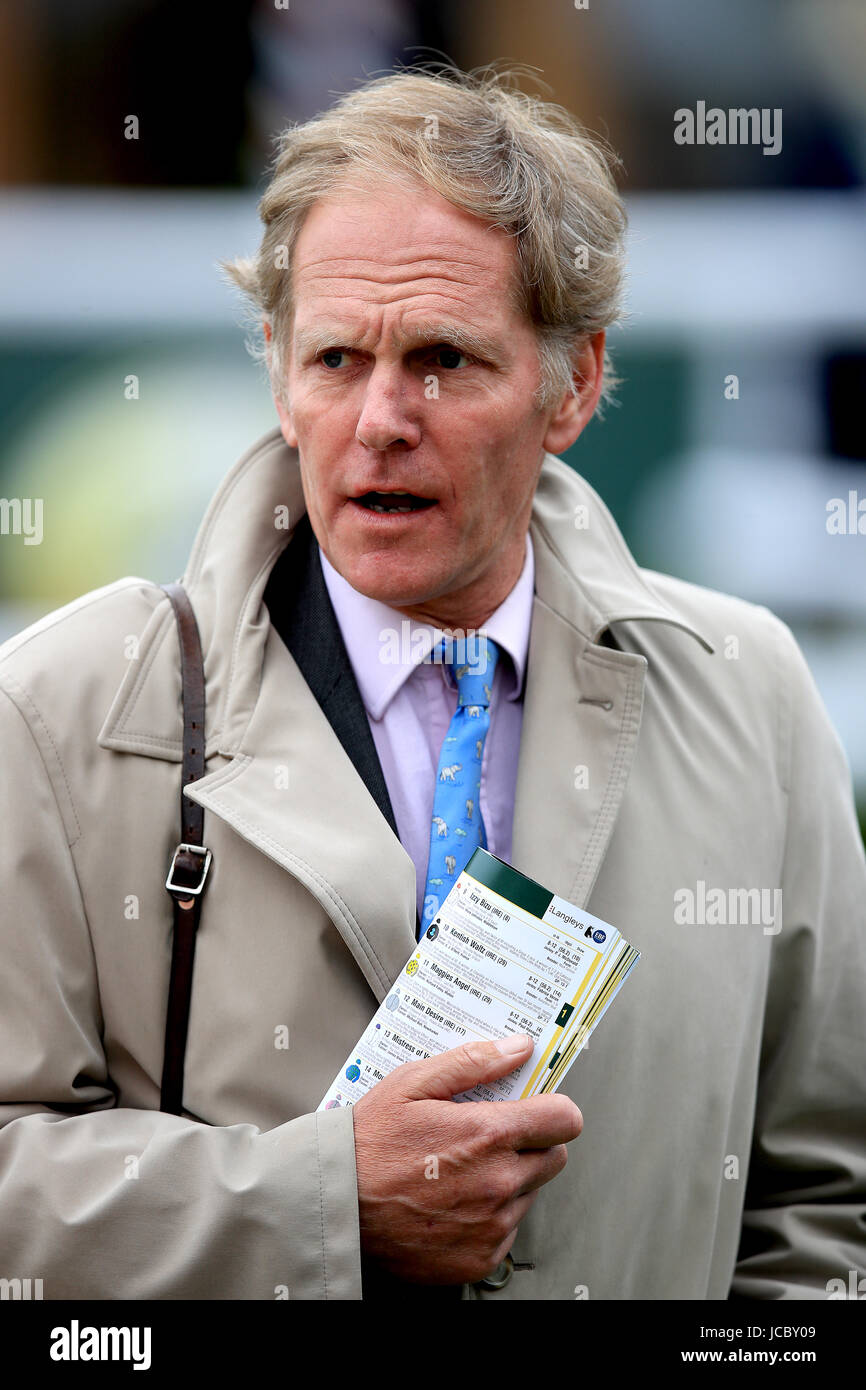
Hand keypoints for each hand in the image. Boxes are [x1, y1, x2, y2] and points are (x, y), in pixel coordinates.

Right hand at [352, 1034, 582, 1283]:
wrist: (337, 1204)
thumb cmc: (368, 1142)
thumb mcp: (413, 1083)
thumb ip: (473, 1062)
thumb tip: (518, 1048)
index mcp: (489, 1135)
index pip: (565, 1120)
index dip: (553, 1110)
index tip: (538, 1110)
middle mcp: (499, 1183)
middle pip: (555, 1158)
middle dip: (532, 1144)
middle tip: (491, 1140)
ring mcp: (492, 1226)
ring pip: (530, 1194)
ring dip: (510, 1181)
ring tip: (462, 1172)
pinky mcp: (480, 1258)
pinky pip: (508, 1231)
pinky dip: (490, 1218)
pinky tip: (455, 1202)